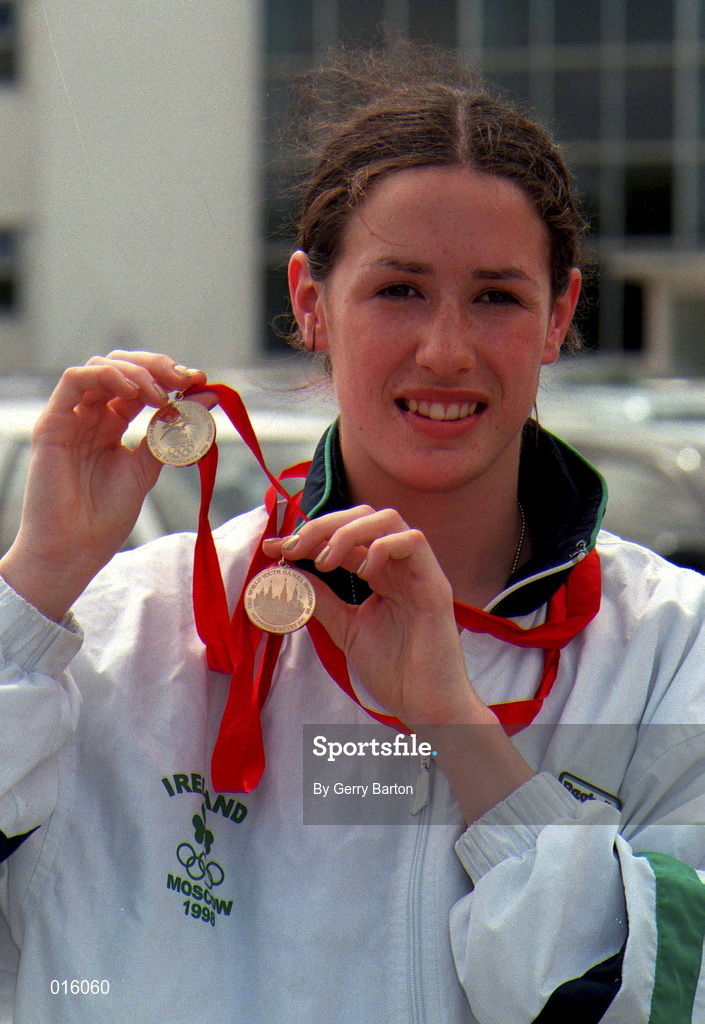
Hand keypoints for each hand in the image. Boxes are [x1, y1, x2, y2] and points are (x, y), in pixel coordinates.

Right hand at [0, 351, 209, 619]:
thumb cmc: (106, 517)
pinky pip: (74, 380)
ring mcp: (71, 417)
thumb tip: (208, 398)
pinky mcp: (52, 423)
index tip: (201, 382)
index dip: (172, 377)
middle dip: (158, 367)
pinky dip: (107, 375)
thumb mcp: (147, 468)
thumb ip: (171, 433)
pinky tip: (134, 391)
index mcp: (113, 424)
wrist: (74, 550)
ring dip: (138, 371)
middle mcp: (92, 416)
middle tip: (185, 380)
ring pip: (100, 367)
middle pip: (123, 368)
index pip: (142, 384)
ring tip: (162, 394)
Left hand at [263, 505, 480, 727]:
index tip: (274, 547)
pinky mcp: (435, 584)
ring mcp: (419, 572)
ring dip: (349, 531)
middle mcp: (400, 566)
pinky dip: (382, 547)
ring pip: (389, 519)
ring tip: (327, 560)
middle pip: (365, 516)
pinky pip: (413, 541)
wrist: (425, 706)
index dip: (308, 535)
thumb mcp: (345, 628)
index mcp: (381, 574)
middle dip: (324, 525)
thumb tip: (291, 574)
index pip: (344, 537)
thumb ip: (321, 600)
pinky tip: (365, 571)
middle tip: (296, 548)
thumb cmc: (394, 671)